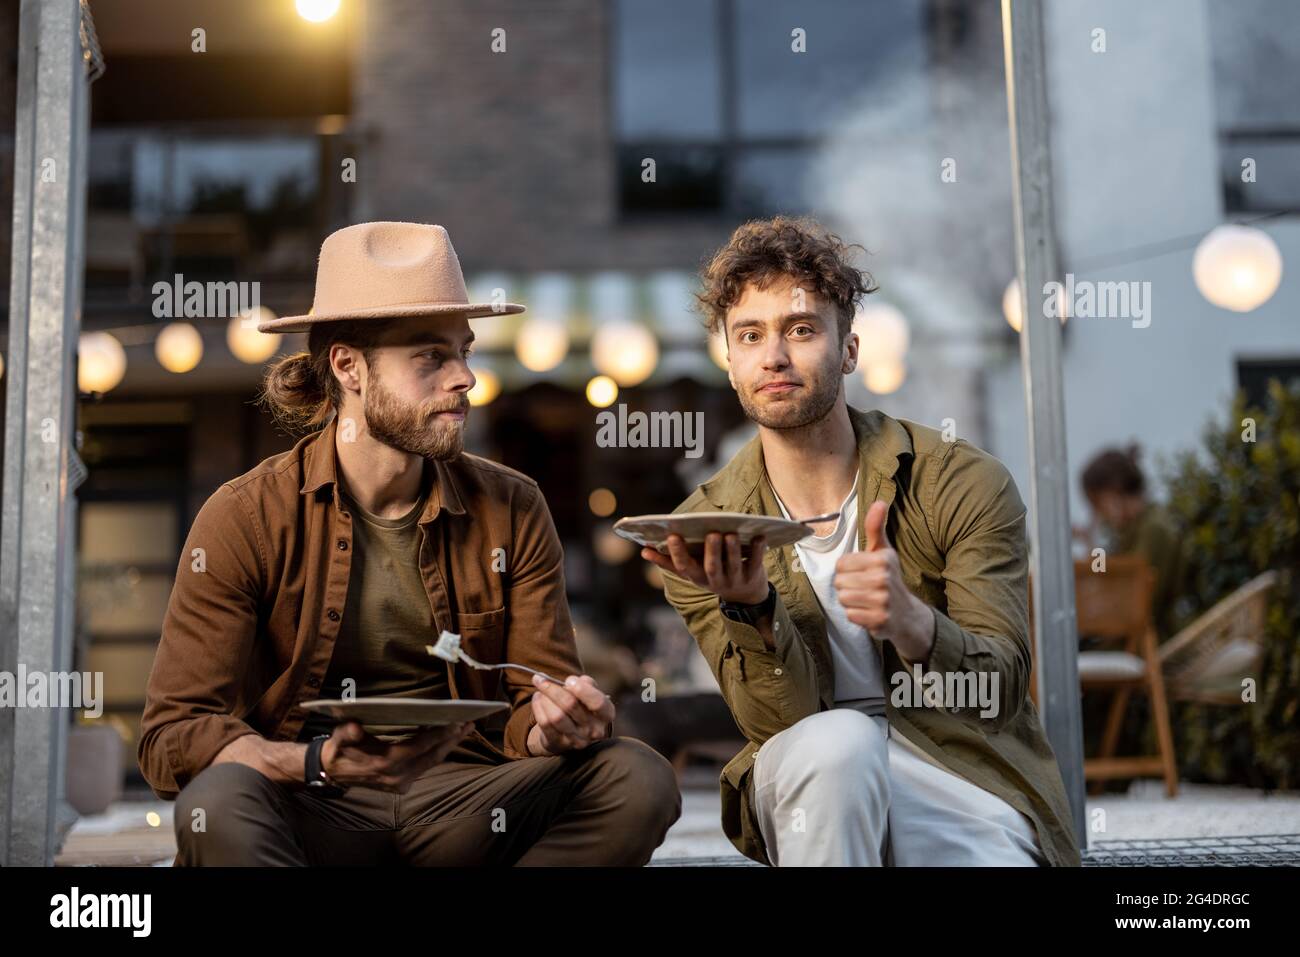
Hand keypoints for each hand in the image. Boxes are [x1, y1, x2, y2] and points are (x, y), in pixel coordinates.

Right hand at [320, 719, 471, 792]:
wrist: (332, 773)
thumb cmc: (339, 749)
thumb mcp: (338, 737)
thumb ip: (347, 733)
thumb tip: (356, 728)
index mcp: (384, 762)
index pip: (418, 747)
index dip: (438, 735)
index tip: (455, 723)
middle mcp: (396, 776)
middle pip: (431, 756)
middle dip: (452, 740)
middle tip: (469, 723)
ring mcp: (400, 783)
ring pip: (431, 763)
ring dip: (449, 746)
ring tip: (465, 729)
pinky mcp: (402, 785)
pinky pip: (425, 767)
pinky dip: (437, 752)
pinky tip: (447, 739)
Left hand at [526, 674, 615, 755]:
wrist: (570, 730)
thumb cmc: (582, 706)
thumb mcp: (590, 693)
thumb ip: (586, 684)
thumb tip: (572, 681)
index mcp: (606, 714)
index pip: (597, 702)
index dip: (582, 690)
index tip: (568, 679)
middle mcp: (594, 730)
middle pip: (570, 705)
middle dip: (552, 688)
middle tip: (539, 678)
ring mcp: (577, 740)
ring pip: (556, 716)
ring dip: (544, 699)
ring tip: (539, 690)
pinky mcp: (559, 744)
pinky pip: (545, 724)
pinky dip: (537, 707)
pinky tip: (537, 699)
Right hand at [641, 532, 768, 604]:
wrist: (745, 596)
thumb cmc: (711, 575)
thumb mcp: (691, 572)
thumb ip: (668, 561)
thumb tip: (643, 551)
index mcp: (697, 577)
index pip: (684, 567)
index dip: (677, 553)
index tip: (672, 535)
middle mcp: (715, 581)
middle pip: (711, 567)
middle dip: (712, 551)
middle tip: (712, 533)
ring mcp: (735, 580)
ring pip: (733, 565)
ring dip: (732, 549)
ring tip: (731, 533)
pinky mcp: (753, 576)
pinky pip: (756, 563)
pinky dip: (758, 550)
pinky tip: (760, 536)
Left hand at [833, 501, 934, 662]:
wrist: (906, 614)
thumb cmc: (888, 577)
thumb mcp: (883, 551)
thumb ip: (875, 527)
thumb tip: (880, 501)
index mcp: (883, 559)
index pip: (841, 564)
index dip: (847, 570)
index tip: (862, 573)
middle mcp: (884, 578)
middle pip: (839, 582)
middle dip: (848, 586)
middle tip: (864, 588)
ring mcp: (883, 600)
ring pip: (843, 598)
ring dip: (851, 601)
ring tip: (866, 599)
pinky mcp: (879, 619)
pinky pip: (850, 615)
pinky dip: (856, 615)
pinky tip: (869, 612)